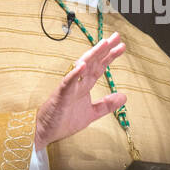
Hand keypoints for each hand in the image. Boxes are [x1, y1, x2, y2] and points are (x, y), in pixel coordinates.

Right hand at [35, 32, 126, 149]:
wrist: (45, 133)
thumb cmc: (65, 121)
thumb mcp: (92, 113)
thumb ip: (107, 105)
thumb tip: (124, 96)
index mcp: (84, 85)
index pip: (99, 67)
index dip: (110, 56)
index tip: (121, 46)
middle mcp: (77, 82)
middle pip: (93, 62)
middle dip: (104, 49)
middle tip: (116, 36)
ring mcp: (68, 87)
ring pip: (81, 67)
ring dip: (92, 55)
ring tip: (103, 44)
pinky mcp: (60, 95)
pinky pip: (67, 83)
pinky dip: (75, 74)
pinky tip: (83, 65)